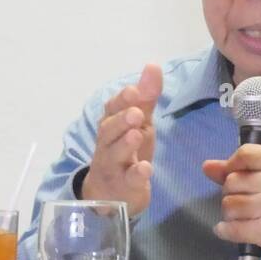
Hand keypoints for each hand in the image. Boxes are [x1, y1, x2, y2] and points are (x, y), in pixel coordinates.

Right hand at [82, 64, 162, 217]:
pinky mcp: (122, 187)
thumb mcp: (138, 124)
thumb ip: (145, 98)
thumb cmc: (126, 152)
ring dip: (125, 144)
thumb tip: (153, 65)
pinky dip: (136, 174)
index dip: (122, 100)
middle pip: (109, 130)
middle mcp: (107, 144)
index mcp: (111, 125)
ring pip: (114, 154)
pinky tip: (146, 168)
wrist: (110, 194)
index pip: (111, 109)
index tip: (135, 91)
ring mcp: (113, 166)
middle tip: (136, 112)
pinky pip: (127, 180)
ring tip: (137, 134)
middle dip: (121, 120)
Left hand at [202, 144, 260, 259]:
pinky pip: (232, 228)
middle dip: (231, 195)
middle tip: (247, 205)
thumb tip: (207, 166)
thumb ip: (240, 170)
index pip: (245, 154)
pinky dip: (226, 231)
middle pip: (232, 181)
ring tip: (246, 219)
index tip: (234, 178)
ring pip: (229, 205)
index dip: (231, 167)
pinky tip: (234, 231)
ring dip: (231, 215)